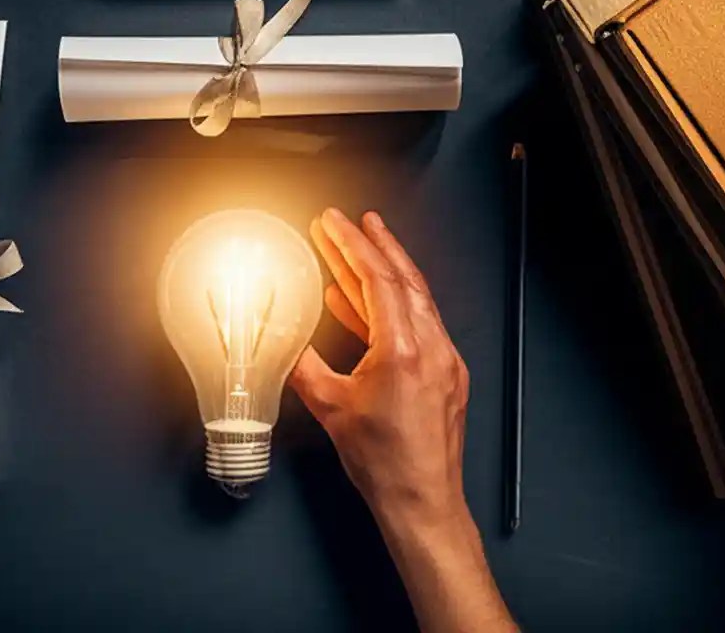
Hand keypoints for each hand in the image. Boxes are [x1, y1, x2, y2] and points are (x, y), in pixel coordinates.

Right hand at [290, 209, 512, 632]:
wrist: (422, 501)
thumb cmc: (385, 463)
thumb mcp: (330, 407)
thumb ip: (302, 364)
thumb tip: (280, 340)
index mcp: (404, 349)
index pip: (378, 279)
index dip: (352, 244)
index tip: (334, 222)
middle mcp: (432, 347)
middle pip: (402, 279)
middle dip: (373, 245)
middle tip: (349, 222)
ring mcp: (444, 360)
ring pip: (413, 301)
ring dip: (381, 275)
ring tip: (351, 256)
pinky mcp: (445, 375)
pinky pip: (417, 326)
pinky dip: (388, 310)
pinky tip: (361, 308)